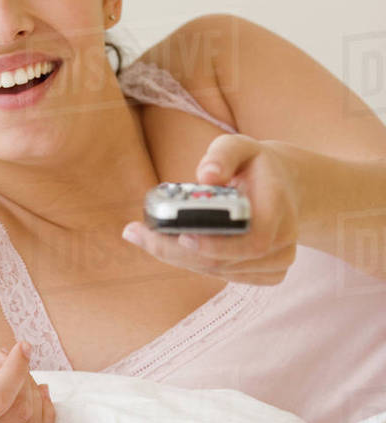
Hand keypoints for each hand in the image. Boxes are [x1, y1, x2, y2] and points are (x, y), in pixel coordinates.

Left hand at [121, 135, 299, 284]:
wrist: (283, 186)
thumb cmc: (253, 165)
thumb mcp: (239, 147)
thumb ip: (222, 155)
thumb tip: (205, 176)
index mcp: (280, 208)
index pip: (252, 241)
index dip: (214, 245)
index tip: (180, 236)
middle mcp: (283, 241)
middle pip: (224, 262)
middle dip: (177, 251)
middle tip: (138, 234)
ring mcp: (278, 262)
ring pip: (219, 271)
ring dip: (180, 258)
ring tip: (149, 237)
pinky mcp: (268, 274)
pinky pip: (225, 276)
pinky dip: (195, 264)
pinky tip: (176, 248)